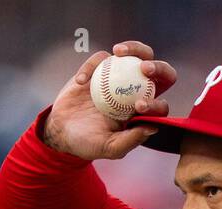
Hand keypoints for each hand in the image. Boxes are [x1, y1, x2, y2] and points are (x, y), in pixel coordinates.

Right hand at [42, 40, 176, 160]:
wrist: (62, 131)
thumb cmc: (88, 143)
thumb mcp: (110, 147)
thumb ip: (131, 140)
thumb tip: (153, 127)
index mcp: (142, 113)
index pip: (160, 105)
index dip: (156, 103)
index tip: (138, 106)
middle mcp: (135, 92)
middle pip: (158, 73)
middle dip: (159, 67)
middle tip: (145, 69)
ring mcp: (119, 76)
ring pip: (136, 55)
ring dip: (134, 48)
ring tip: (119, 52)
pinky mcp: (100, 67)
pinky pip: (102, 58)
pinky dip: (91, 65)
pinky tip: (81, 81)